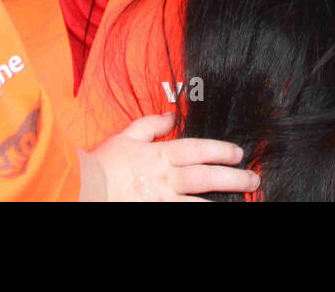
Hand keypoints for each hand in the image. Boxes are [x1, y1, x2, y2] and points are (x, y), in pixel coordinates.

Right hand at [77, 112, 259, 200]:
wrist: (82, 190)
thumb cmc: (102, 164)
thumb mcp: (124, 137)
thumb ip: (150, 126)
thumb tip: (171, 116)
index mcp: (157, 157)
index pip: (195, 150)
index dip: (219, 150)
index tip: (238, 152)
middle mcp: (163, 181)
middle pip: (204, 178)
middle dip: (232, 177)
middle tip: (252, 178)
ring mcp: (160, 203)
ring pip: (198, 205)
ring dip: (222, 203)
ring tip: (244, 202)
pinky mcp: (156, 216)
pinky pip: (183, 218)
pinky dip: (199, 215)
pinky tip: (214, 213)